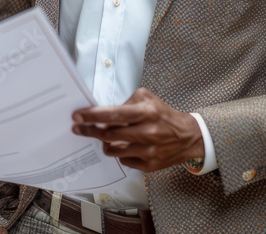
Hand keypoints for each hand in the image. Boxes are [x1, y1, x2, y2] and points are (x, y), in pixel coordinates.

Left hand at [71, 87, 202, 172]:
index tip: (77, 116)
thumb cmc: (163, 115)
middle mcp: (148, 132)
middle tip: (79, 128)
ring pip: (113, 150)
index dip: (92, 116)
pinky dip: (120, 153)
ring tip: (105, 138)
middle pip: (108, 134)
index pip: (113, 114)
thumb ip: (125, 103)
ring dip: (104, 143)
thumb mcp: (146, 98)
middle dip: (90, 131)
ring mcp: (149, 151)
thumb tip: (102, 113)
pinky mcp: (149, 165)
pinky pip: (123, 161)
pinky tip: (125, 146)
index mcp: (146, 112)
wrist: (188, 137)